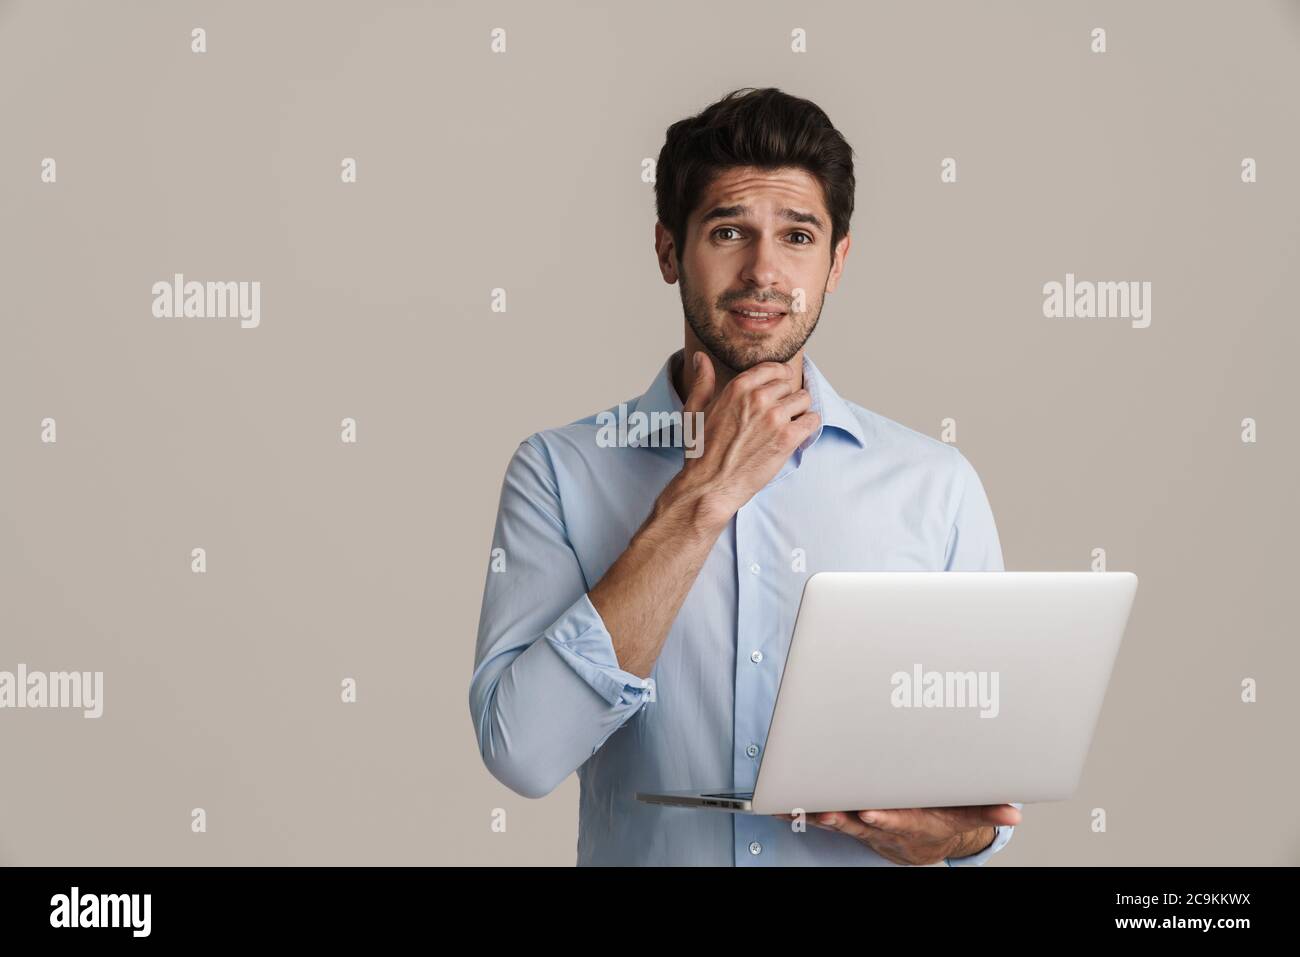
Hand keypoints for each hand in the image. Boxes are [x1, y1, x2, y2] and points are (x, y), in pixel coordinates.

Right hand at [666, 352, 819, 525]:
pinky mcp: (788, 438)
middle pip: (790, 384)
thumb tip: (701, 358)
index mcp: (738, 387)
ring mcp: (775, 418)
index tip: (781, 386)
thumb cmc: (701, 452)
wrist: (710, 486)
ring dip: (799, 411)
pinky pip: (813, 420)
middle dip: (786, 397)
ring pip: (804, 400)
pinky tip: (798, 434)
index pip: (774, 368)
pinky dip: (808, 426)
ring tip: (788, 424)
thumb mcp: (694, 411)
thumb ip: (702, 381)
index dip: (780, 376)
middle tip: (778, 414)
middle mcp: (758, 398)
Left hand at [773, 804, 1021, 864]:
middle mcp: (878, 824)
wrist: (917, 840)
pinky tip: (774, 800)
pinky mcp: (841, 813)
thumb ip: (985, 809)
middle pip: (855, 821)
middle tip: (821, 809)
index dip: (882, 819)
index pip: (894, 821)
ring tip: (788, 801)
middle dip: (838, 815)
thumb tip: (1013, 813)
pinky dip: (795, 806)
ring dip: (809, 810)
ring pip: (831, 816)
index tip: (869, 813)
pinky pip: (815, 810)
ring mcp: (856, 822)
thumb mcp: (964, 812)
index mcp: (906, 822)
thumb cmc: (937, 819)